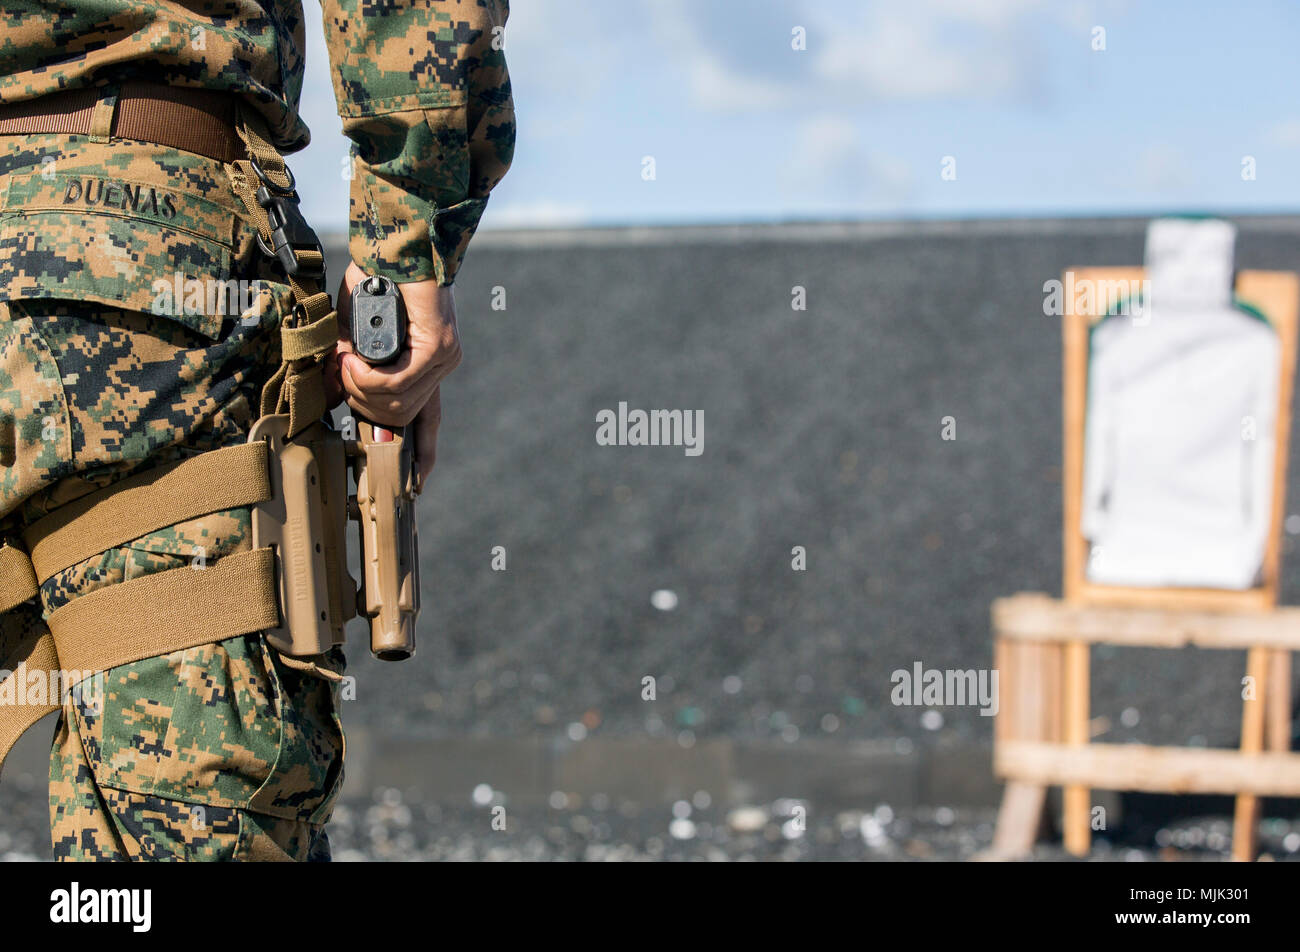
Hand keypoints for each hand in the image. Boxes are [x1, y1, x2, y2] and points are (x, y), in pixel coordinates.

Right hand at [328, 261, 459, 482]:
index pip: (429, 424)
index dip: (422, 456)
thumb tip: (331, 403)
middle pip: (398, 419)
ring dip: (360, 389)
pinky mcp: (439, 347)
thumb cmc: (372, 286)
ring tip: (346, 362)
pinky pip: (399, 384)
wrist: (391, 246)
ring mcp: (443, 360)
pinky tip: (354, 361)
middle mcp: (439, 369)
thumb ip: (348, 370)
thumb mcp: (352, 338)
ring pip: (396, 404)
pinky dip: (369, 378)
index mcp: (424, 371)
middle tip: (342, 375)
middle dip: (360, 404)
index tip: (416, 486)